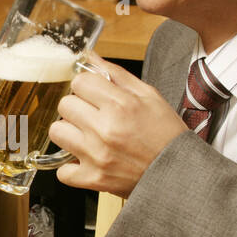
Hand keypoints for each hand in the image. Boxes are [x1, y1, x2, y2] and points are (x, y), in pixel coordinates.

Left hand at [49, 55, 188, 197]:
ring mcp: (96, 155)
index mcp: (120, 105)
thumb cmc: (166, 135)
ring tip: (87, 136)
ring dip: (70, 133)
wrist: (180, 172)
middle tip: (92, 115)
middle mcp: (105, 129)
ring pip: (57, 133)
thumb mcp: (149, 96)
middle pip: (64, 105)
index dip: (86, 86)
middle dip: (77, 107)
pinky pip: (62, 171)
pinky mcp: (93, 178)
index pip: (79, 82)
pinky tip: (85, 160)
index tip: (93, 94)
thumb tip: (90, 58)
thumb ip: (116, 74)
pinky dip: (71, 167)